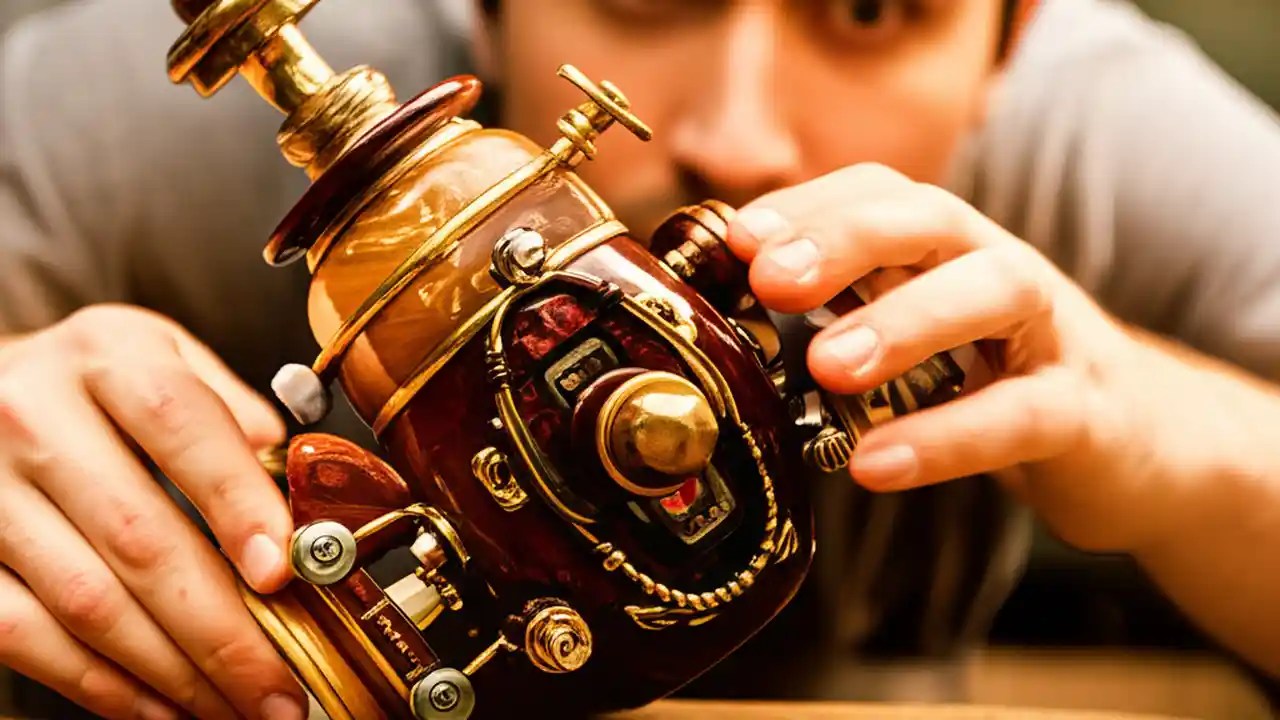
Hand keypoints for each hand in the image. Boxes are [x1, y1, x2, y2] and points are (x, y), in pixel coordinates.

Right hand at [0, 305, 305, 718]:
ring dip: (174, 671)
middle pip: (138, 534)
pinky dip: (103, 686)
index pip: (180, 424)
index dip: (236, 501)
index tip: (282, 571)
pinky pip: (26, 636)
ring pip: (86, 601)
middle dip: (222, 627)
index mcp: (107, 354)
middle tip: (281, 686)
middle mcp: (33, 414)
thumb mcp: (166, 359)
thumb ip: (238, 416)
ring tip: (238, 706)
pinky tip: (164, 707)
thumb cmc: (96, 382)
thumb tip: (306, 500)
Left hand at [725, 164, 1269, 554]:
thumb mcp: (925, 335)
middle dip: (848, 239)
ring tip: (828, 367)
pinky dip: (947, 438)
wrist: (1139, 441)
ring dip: (904, 321)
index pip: (881, 194)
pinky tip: (877, 464)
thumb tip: (730, 323)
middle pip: (933, 220)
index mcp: (950, 250)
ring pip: (993, 293)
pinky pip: (1021, 415)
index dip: (809, 206)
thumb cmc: (1004, 380)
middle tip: (772, 280)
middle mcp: (1000, 269)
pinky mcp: (1085, 413)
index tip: (736, 240)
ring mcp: (1051, 335)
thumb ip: (850, 315)